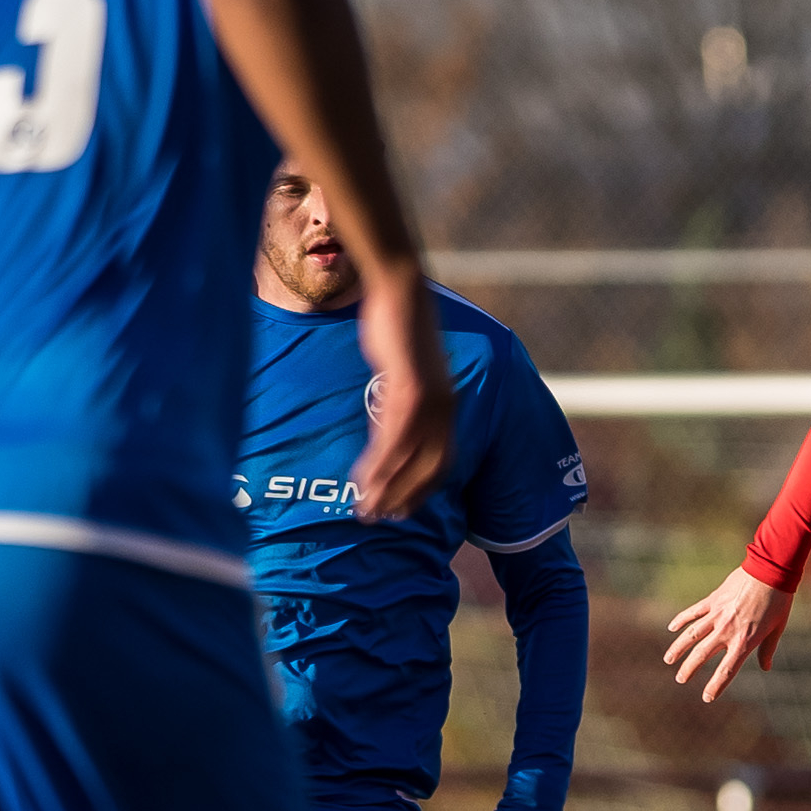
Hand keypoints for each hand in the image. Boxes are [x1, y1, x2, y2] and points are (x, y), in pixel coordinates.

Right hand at [346, 280, 452, 519]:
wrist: (402, 291)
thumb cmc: (399, 326)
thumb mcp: (407, 368)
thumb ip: (403, 393)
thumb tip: (391, 410)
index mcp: (447, 404)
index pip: (442, 459)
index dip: (424, 488)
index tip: (405, 509)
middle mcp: (445, 408)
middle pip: (431, 469)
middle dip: (406, 498)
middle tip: (382, 519)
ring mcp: (431, 401)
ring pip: (410, 460)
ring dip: (388, 489)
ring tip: (367, 510)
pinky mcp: (411, 390)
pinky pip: (394, 438)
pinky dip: (380, 464)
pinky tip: (363, 481)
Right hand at [666, 566, 797, 703]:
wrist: (770, 571)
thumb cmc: (779, 601)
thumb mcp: (777, 629)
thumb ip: (767, 650)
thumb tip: (765, 668)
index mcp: (744, 642)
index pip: (726, 671)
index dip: (716, 686)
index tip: (706, 698)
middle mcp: (727, 631)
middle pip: (702, 655)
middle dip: (689, 669)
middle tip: (680, 679)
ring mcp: (717, 615)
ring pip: (691, 635)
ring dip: (678, 649)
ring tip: (668, 660)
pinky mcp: (713, 600)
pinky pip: (693, 612)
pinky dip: (681, 620)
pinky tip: (671, 628)